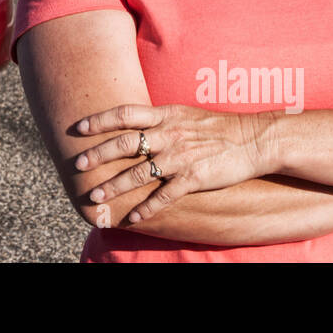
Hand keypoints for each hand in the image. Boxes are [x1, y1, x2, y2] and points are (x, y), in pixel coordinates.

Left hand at [72, 103, 274, 223]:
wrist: (253, 139)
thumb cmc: (215, 127)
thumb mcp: (183, 114)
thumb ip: (157, 120)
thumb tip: (129, 125)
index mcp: (165, 115)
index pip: (125, 114)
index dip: (100, 120)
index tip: (78, 128)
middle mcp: (169, 134)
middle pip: (124, 144)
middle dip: (98, 156)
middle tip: (78, 166)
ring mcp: (180, 157)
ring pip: (139, 173)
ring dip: (115, 186)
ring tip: (96, 196)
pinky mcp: (194, 178)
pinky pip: (165, 196)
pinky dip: (147, 208)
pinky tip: (133, 218)